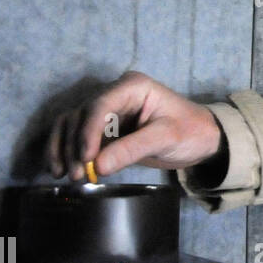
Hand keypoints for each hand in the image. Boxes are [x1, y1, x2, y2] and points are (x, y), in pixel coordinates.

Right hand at [46, 71, 221, 179]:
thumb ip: (133, 149)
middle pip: (81, 116)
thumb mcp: (166, 138)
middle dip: (74, 146)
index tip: (86, 158)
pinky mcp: (103, 128)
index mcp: (132, 87)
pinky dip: (65, 151)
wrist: (201, 139)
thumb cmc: (190, 131)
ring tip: (68, 176)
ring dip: (64, 149)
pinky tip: (61, 170)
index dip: (87, 131)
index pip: (99, 105)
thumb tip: (98, 165)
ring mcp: (107, 111)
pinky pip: (75, 136)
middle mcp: (115, 94)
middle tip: (78, 174)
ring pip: (71, 125)